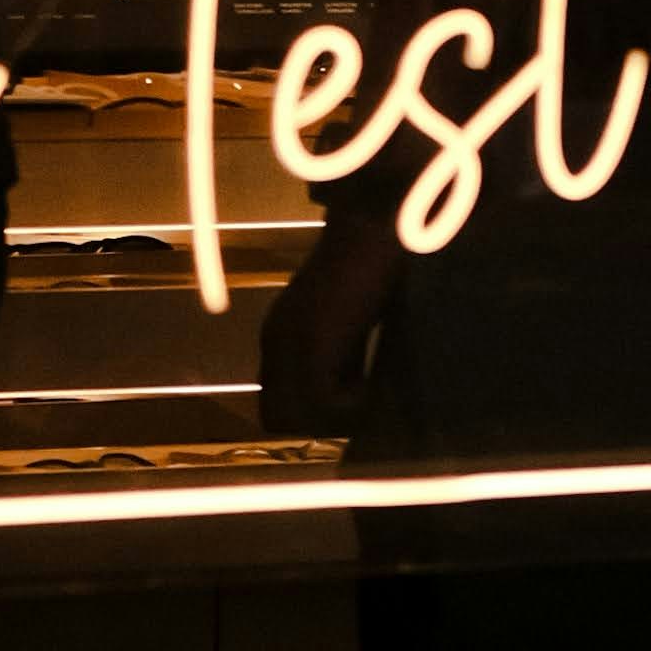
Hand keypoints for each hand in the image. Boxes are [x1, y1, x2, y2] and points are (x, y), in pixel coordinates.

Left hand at [260, 215, 401, 438]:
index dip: (310, 413)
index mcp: (278, 334)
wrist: (377, 227)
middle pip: (277, 419)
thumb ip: (339, 356)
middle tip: (357, 402)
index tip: (346, 399)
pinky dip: (353, 404)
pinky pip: (324, 404)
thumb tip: (353, 404)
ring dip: (338, 416)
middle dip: (318, 422)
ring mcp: (289, 343)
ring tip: (368, 386)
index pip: (273, 404)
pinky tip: (373, 377)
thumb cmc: (373, 266)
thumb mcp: (348, 322)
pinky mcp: (312, 344)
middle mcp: (274, 341)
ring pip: (298, 418)